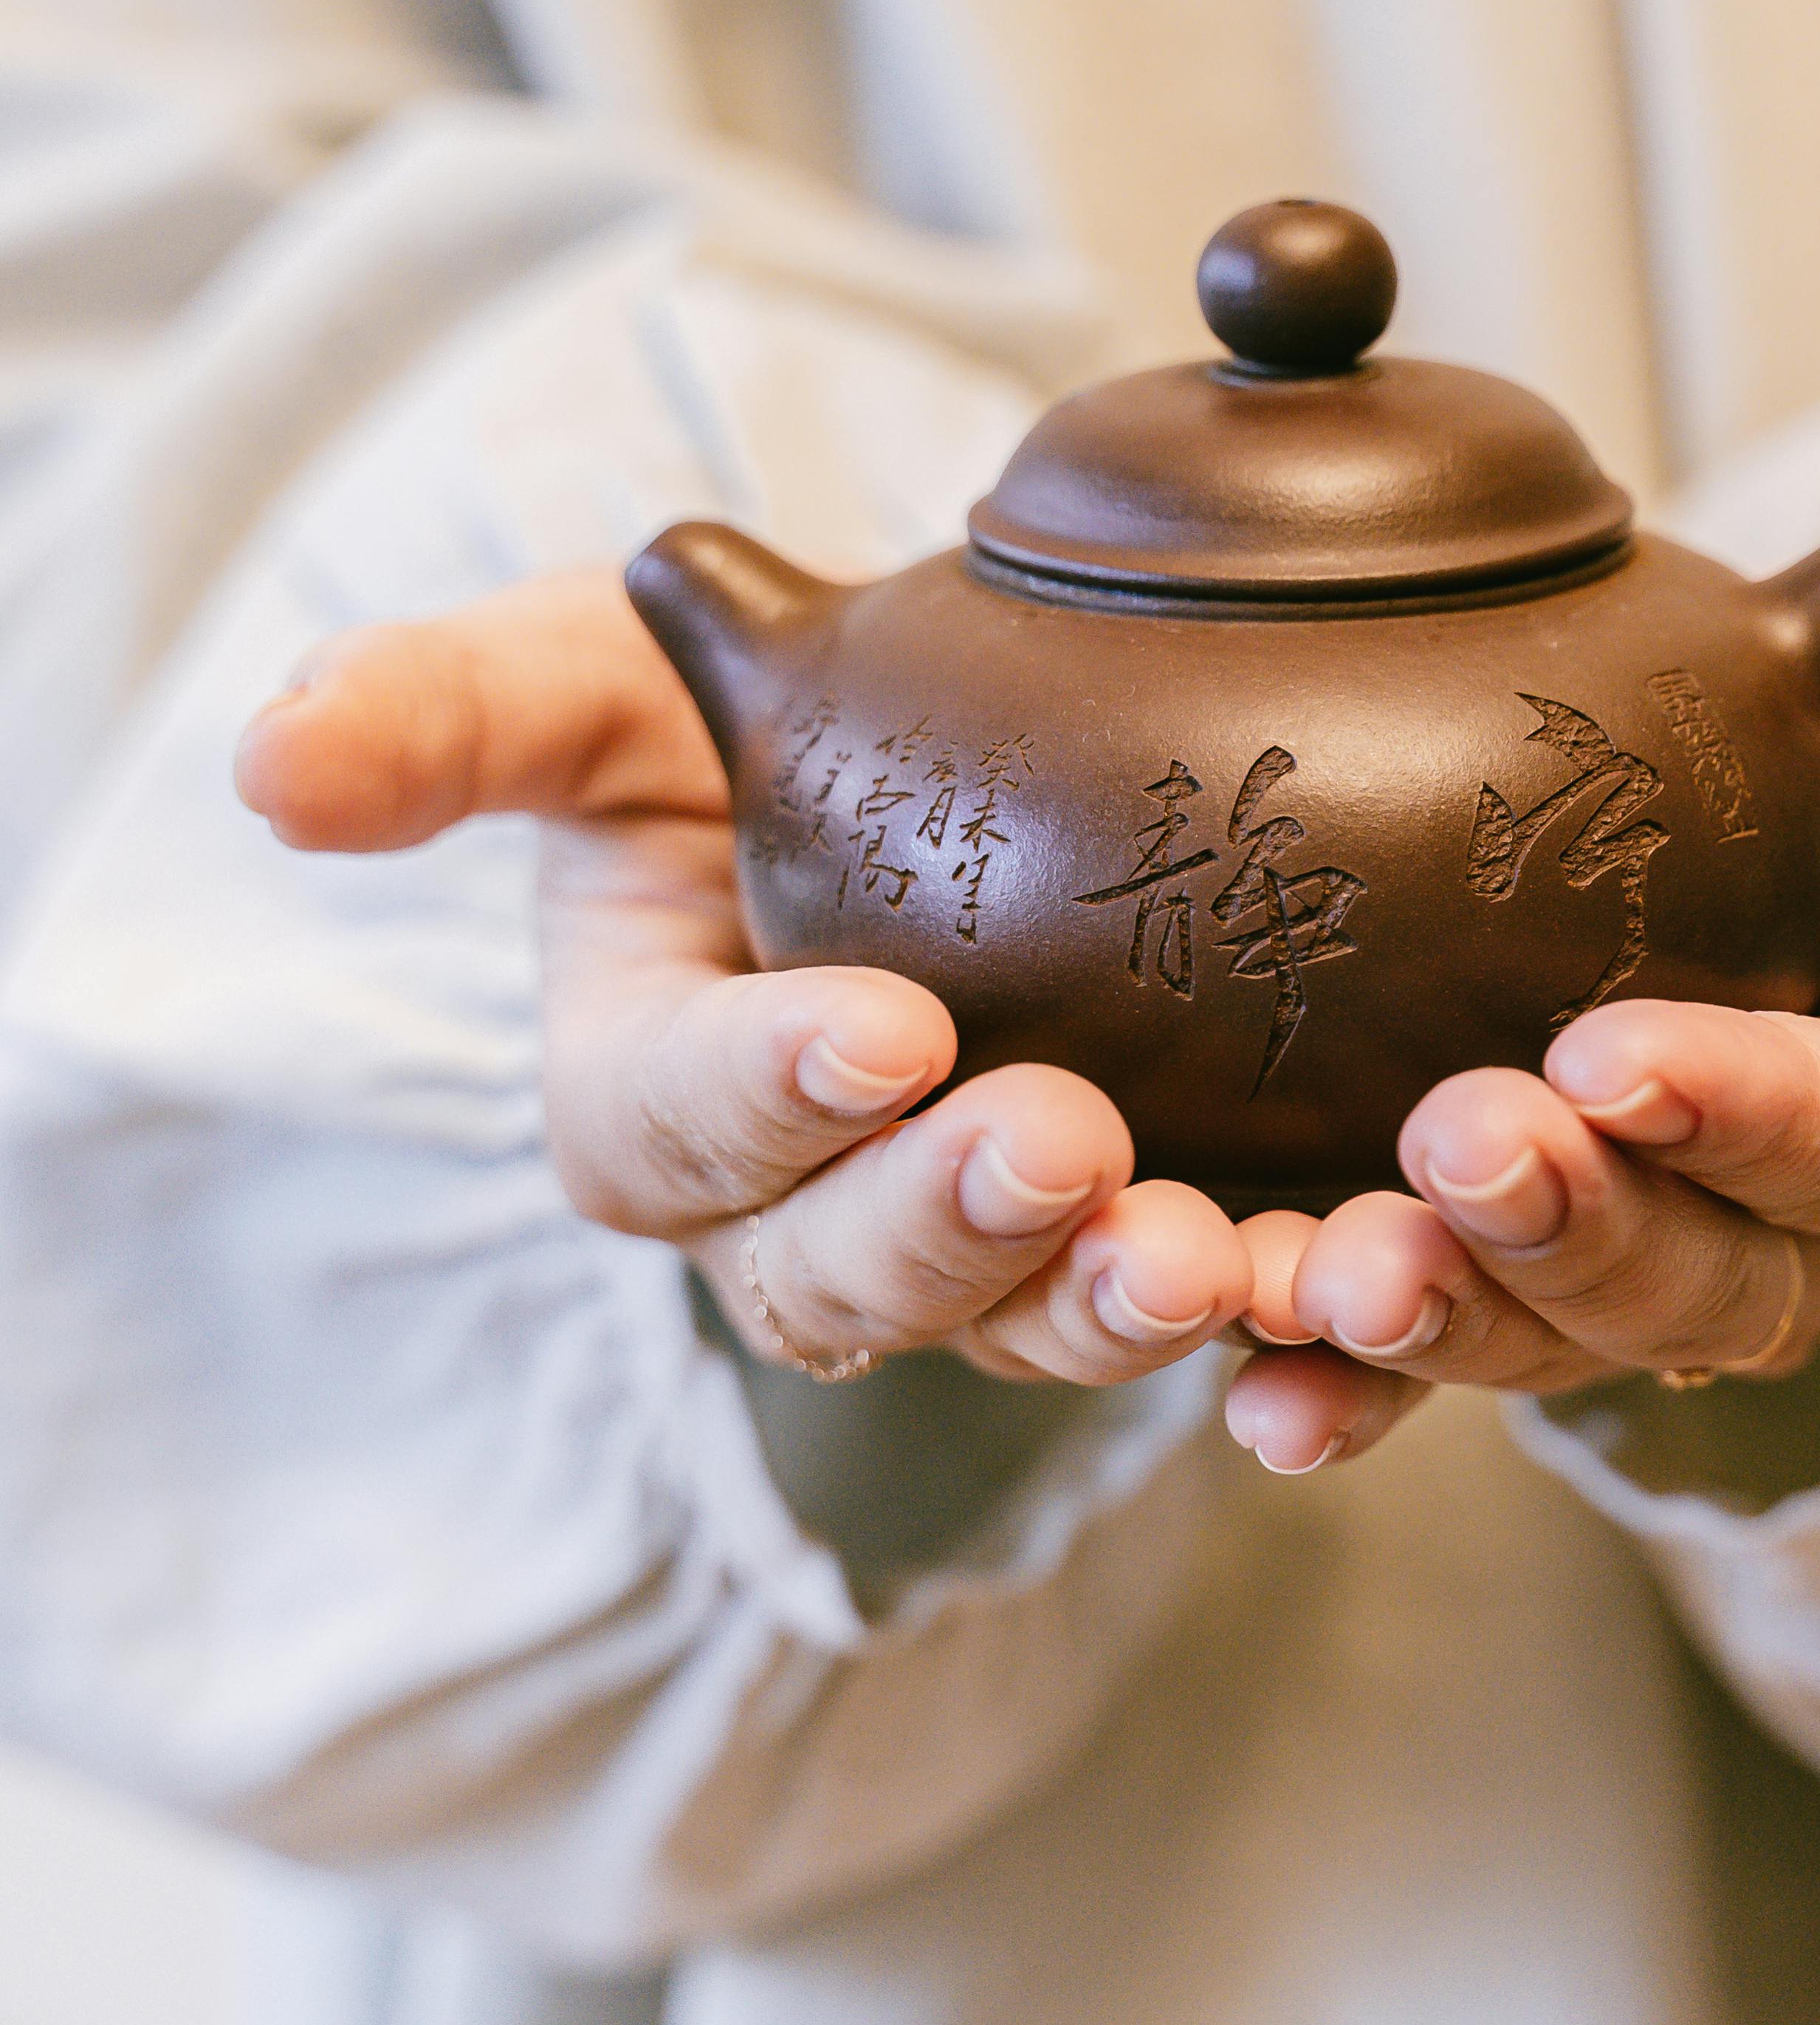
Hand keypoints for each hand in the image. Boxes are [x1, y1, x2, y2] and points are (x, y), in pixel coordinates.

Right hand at [236, 571, 1250, 1383]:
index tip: (884, 1029)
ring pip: (1019, 1331)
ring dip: (1111, 1311)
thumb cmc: (732, 718)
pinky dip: (1272, 1344)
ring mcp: (971, 1255)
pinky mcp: (1124, 1256)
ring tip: (1215, 1258)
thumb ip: (451, 714)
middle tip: (1065, 1142)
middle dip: (946, 1225)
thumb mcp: (591, 681)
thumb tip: (271, 764)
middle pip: (841, 1278)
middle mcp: (798, 1209)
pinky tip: (1344, 1297)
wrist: (943, 747)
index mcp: (650, 1090)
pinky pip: (1194, 1340)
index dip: (764, 1093)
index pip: (672, 1127)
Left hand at [1222, 468, 1819, 1473]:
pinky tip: (1257, 1385)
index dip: (1767, 1114)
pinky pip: (1408, 1387)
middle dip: (1587, 1228)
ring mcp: (1620, 1286)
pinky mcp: (1473, 1305)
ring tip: (1330, 1260)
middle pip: (1703, 1280)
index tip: (1633, 1048)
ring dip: (1444, 1322)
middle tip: (1464, 1134)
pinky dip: (1335, 1397)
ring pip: (1548, 1347)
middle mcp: (1779, 1237)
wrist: (1687, 888)